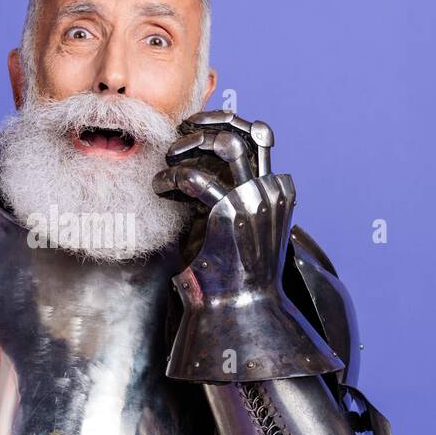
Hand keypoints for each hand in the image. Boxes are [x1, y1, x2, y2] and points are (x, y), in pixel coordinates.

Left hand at [151, 111, 341, 381]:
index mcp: (276, 192)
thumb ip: (222, 192)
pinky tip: (159, 188)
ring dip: (193, 143)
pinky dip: (171, 178)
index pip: (258, 137)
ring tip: (170, 156)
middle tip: (180, 136)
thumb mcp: (229, 224)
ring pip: (229, 142)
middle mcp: (270, 191)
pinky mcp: (228, 213)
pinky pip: (195, 178)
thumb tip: (194, 163)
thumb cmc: (228, 273)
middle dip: (210, 123)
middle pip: (250, 129)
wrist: (237, 311)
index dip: (224, 127)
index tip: (194, 133)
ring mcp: (253, 200)